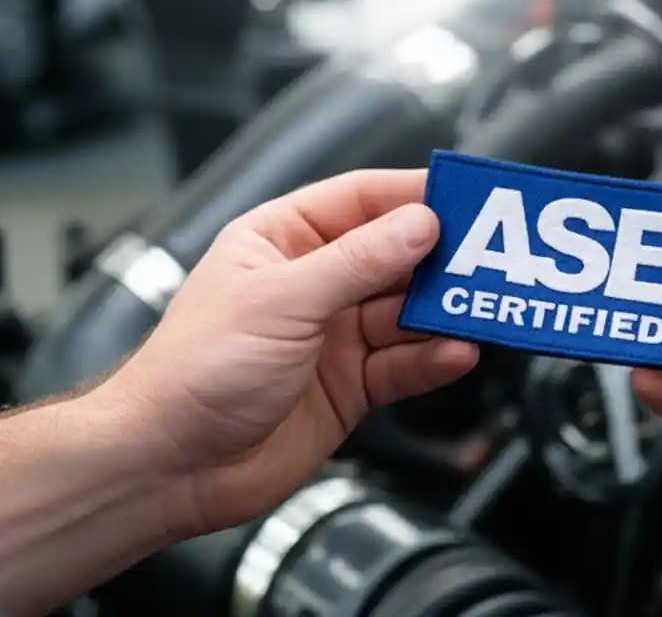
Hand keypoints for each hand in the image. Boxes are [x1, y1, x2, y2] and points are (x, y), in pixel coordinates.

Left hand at [95, 170, 478, 535]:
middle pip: (395, 256)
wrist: (170, 466)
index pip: (361, 200)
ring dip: (443, 312)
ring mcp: (333, 336)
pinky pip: (404, 364)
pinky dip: (432, 359)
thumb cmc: (194, 372)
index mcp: (282, 241)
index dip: (413, 195)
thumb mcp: (282, 300)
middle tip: (491, 257)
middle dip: (441, 257)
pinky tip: (455, 353)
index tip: (463, 195)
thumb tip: (418, 224)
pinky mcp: (350, 386)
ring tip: (479, 309)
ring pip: (407, 312)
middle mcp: (313, 283)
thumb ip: (358, 262)